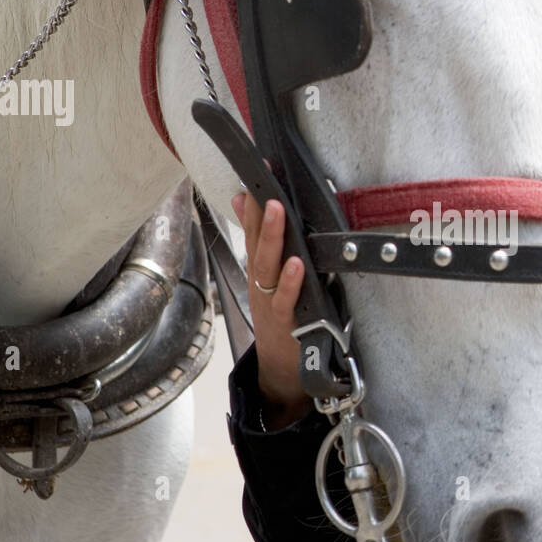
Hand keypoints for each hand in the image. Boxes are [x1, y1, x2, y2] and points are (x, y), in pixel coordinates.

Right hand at [231, 190, 310, 428]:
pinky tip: (298, 264)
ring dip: (272, 238)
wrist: (282, 367)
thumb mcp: (267, 276)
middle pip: (256, 244)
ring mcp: (271, 303)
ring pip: (267, 267)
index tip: (257, 174)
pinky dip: (291, 282)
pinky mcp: (286, 323)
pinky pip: (287, 300)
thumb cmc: (281, 317)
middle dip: (259, 215)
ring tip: (277, 211)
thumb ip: (258, 241)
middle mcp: (261, 284)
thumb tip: (243, 200)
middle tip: (264, 187)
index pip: (251, 230)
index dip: (253, 203)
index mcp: (259, 271)